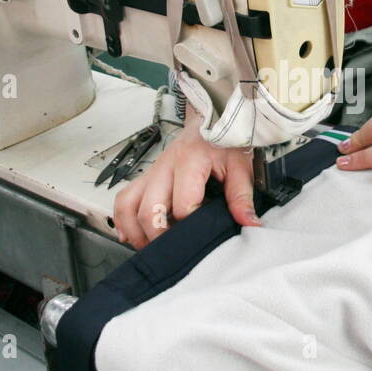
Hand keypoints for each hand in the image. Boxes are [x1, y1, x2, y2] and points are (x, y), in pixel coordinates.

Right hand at [112, 115, 261, 249]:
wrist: (211, 119)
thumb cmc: (223, 141)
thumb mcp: (240, 166)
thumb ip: (242, 197)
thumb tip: (249, 224)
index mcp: (189, 162)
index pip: (183, 205)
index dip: (190, 225)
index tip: (200, 237)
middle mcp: (164, 167)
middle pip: (148, 210)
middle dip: (158, 237)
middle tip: (172, 251)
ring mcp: (152, 172)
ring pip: (127, 205)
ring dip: (135, 231)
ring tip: (150, 246)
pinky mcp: (146, 176)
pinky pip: (123, 198)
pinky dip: (122, 219)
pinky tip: (130, 234)